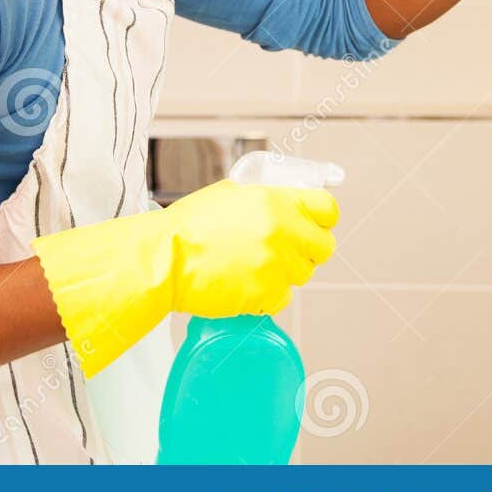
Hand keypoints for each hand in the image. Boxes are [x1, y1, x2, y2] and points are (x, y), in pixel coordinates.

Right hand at [33, 180, 337, 375]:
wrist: (164, 259)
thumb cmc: (191, 226)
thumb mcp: (233, 194)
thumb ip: (270, 198)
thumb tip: (295, 204)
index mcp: (275, 200)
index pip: (327, 209)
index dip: (322, 219)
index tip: (314, 225)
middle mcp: (281, 230)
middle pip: (323, 247)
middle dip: (307, 250)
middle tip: (284, 251)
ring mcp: (275, 264)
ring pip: (302, 274)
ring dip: (284, 272)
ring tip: (252, 266)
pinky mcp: (266, 293)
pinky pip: (283, 297)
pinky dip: (267, 294)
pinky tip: (243, 283)